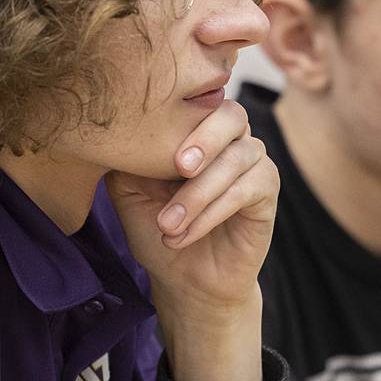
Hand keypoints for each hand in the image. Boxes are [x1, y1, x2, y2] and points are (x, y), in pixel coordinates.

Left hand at [106, 99, 276, 317]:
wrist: (184, 279)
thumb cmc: (157, 230)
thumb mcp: (129, 193)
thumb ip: (126, 159)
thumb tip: (113, 128)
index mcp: (196, 130)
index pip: (197, 100)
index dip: (180, 114)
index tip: (151, 144)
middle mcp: (229, 140)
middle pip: (232, 114)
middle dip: (205, 138)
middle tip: (180, 166)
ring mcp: (253, 164)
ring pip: (236, 159)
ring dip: (198, 194)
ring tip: (167, 225)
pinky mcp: (267, 193)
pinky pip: (247, 190)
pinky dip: (212, 212)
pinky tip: (185, 234)